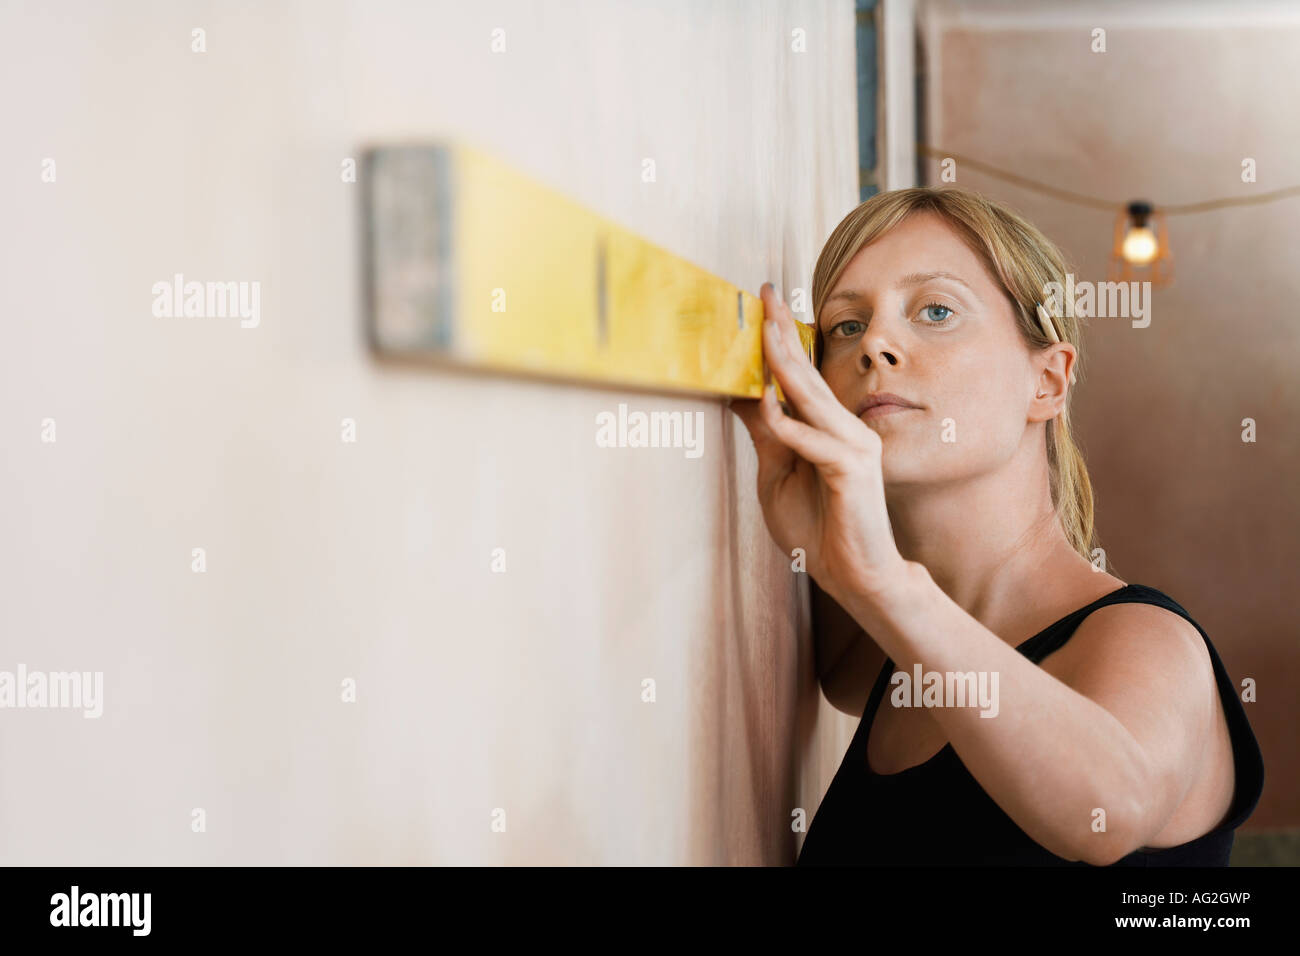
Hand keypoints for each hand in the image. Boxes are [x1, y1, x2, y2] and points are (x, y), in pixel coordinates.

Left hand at [730, 283, 908, 603]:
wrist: (852, 576)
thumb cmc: (819, 529)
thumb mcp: (777, 474)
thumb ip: (766, 434)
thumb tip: (740, 395)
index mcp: (828, 427)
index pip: (801, 375)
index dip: (781, 338)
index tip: (760, 302)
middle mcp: (846, 428)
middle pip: (807, 373)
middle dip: (782, 333)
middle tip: (762, 295)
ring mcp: (854, 446)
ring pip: (812, 397)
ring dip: (783, 364)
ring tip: (762, 331)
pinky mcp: (854, 470)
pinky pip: (813, 441)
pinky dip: (788, 425)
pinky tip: (767, 408)